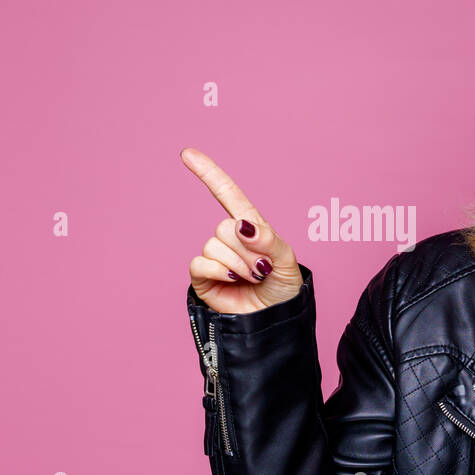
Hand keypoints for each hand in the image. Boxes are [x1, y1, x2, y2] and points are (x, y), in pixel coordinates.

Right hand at [180, 147, 303, 314]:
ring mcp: (214, 257)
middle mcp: (229, 238)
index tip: (187, 154)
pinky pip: (201, 263)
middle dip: (247, 250)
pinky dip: (219, 271)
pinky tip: (232, 280)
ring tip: (253, 277)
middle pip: (224, 226)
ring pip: (214, 245)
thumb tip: (242, 226)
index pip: (227, 194)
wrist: (275, 320)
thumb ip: (268, 239)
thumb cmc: (283, 288)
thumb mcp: (287, 259)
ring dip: (238, 264)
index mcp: (250, 226)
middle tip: (262, 268)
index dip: (208, 173)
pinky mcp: (202, 277)